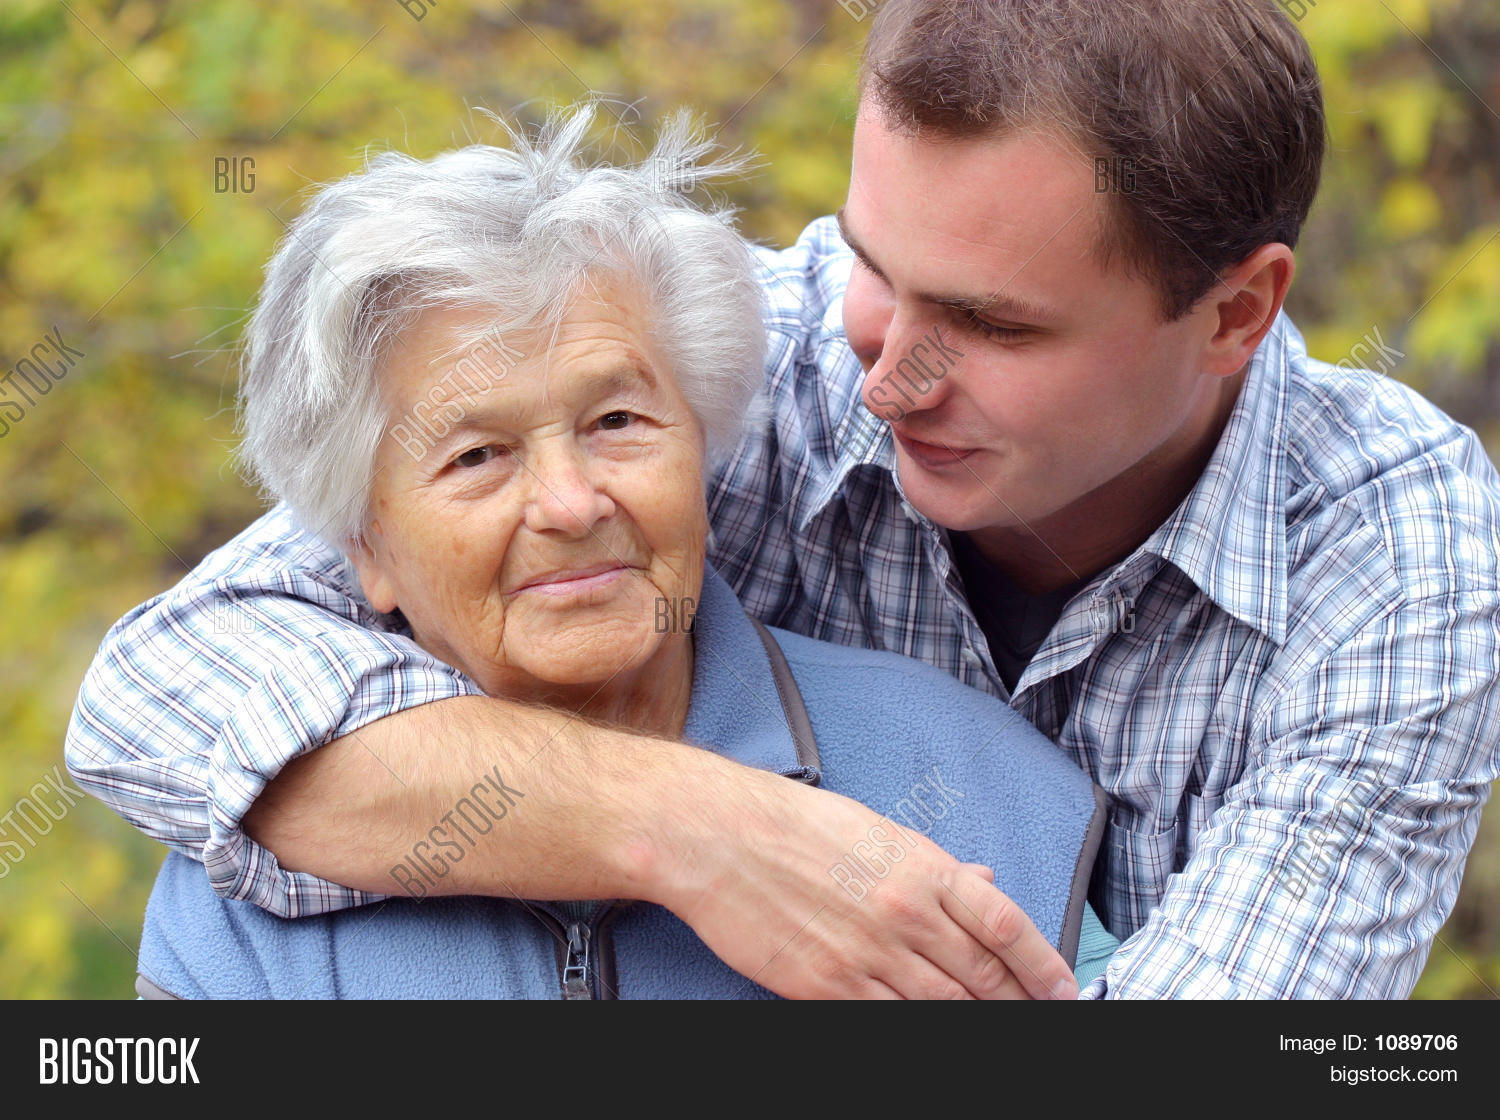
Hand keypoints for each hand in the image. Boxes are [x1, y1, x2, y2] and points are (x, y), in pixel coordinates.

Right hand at [643, 768, 1078, 999]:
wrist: (720, 839)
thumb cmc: (795, 825)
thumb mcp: (876, 831)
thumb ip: (935, 866)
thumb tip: (983, 882)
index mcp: (922, 868)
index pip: (1005, 925)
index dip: (1044, 964)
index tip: (1064, 989)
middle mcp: (904, 915)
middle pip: (983, 976)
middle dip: (1018, 1002)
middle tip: (1039, 1016)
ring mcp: (867, 956)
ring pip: (943, 1005)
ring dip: (973, 1018)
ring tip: (994, 1023)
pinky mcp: (828, 988)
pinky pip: (888, 1020)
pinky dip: (917, 1026)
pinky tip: (930, 1026)